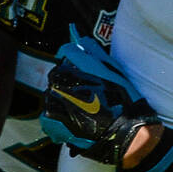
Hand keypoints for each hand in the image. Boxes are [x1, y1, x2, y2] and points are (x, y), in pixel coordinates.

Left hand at [39, 26, 159, 165]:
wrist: (124, 132)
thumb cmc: (123, 100)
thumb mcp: (115, 71)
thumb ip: (95, 53)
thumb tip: (80, 39)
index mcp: (82, 66)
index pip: (67, 50)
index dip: (71, 54)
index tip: (74, 61)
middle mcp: (66, 80)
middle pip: (57, 73)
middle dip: (66, 79)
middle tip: (82, 91)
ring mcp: (57, 101)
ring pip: (52, 93)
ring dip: (62, 98)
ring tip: (79, 108)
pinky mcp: (52, 120)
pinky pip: (48, 113)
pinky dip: (57, 117)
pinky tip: (71, 121)